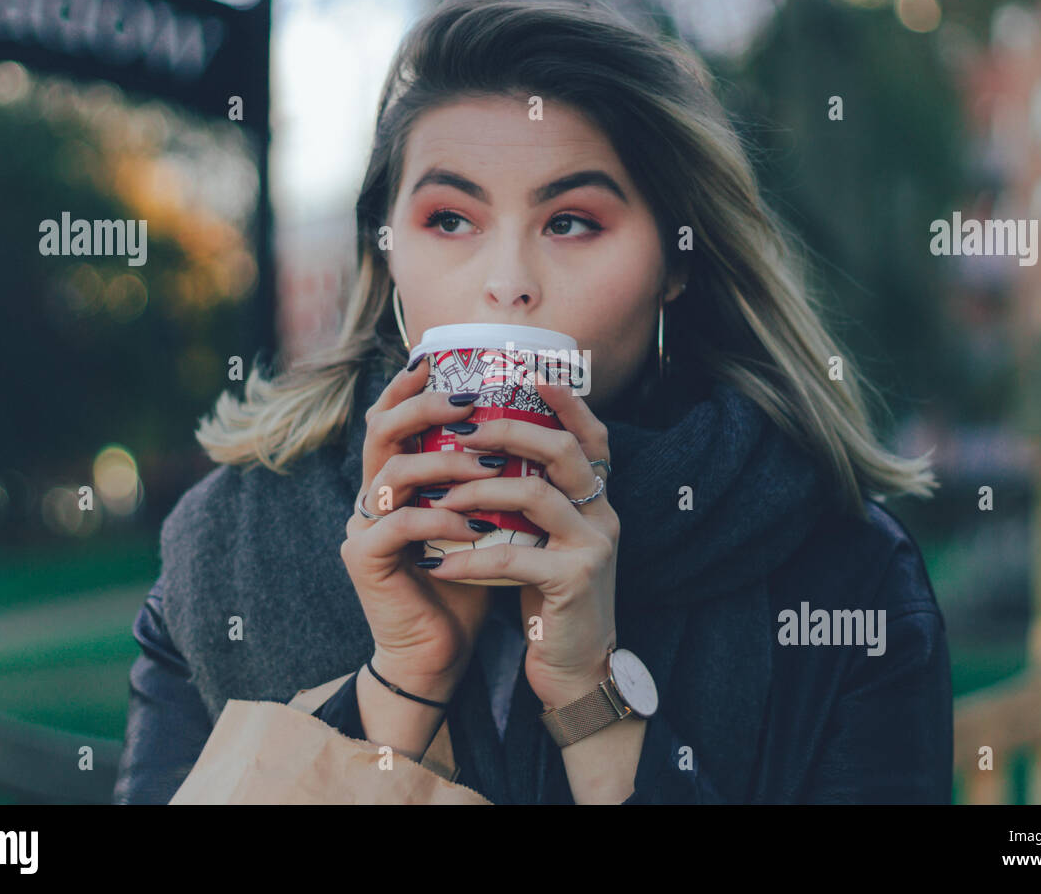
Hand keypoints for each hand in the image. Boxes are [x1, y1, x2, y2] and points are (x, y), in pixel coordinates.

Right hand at [338, 358, 505, 701]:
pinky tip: (476, 526)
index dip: (410, 386)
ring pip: (392, 471)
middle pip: (382, 430)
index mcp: (395, 478)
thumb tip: (529, 424)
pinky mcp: (363, 558)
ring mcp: (362, 524)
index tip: (440, 361)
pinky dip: (441, 519)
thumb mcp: (483, 517)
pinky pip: (400, 523)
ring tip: (487, 467)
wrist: (440, 651)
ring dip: (444, 463)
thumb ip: (487, 476)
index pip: (392, 417)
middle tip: (468, 403)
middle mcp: (371, 494)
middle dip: (424, 407)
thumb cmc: (467, 581)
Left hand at [419, 379, 619, 708]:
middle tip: (462, 432)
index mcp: (597, 501)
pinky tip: (437, 563)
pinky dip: (469, 558)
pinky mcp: (575, 581)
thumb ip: (530, 503)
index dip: (566, 401)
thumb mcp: (545, 542)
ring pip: (537, 495)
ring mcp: (594, 546)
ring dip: (479, 491)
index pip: (592, 437)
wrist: (575, 669)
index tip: (530, 372)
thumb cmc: (550, 600)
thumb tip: (482, 457)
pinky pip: (514, 556)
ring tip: (438, 500)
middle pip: (564, 450)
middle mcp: (604, 515)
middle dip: (510, 431)